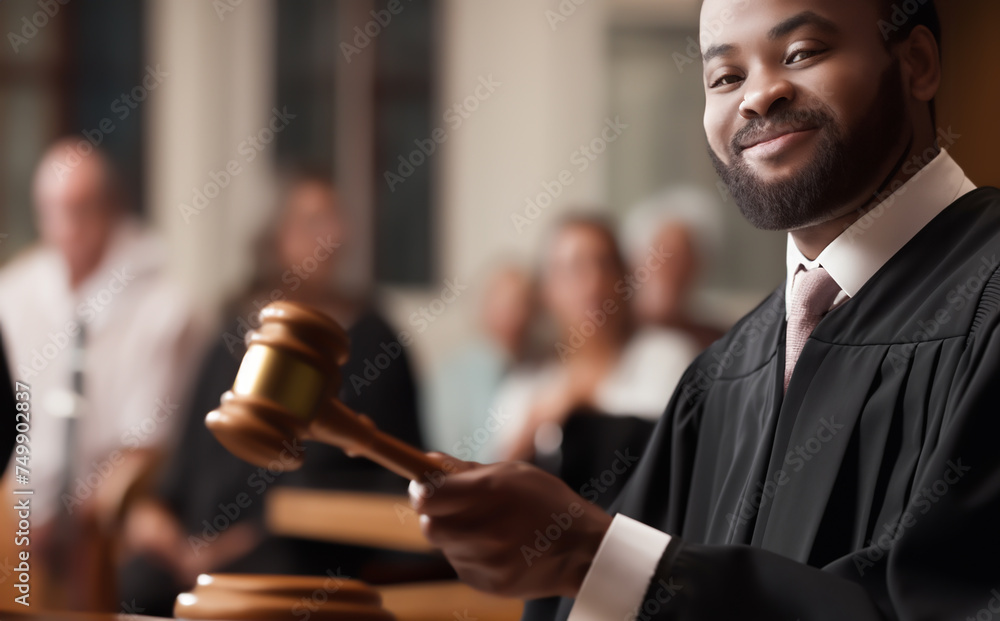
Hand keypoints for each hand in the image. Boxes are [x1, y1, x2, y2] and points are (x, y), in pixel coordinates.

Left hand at [410, 453, 612, 598]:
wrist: (583, 550)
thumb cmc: (547, 502)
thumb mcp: (513, 473)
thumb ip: (466, 470)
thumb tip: (428, 461)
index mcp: (492, 494)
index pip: (428, 497)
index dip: (420, 490)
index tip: (423, 486)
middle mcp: (487, 531)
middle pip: (429, 526)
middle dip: (434, 514)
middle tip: (450, 506)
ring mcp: (487, 562)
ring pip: (445, 545)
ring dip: (454, 533)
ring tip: (486, 526)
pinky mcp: (488, 584)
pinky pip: (460, 563)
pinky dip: (469, 553)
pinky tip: (496, 546)